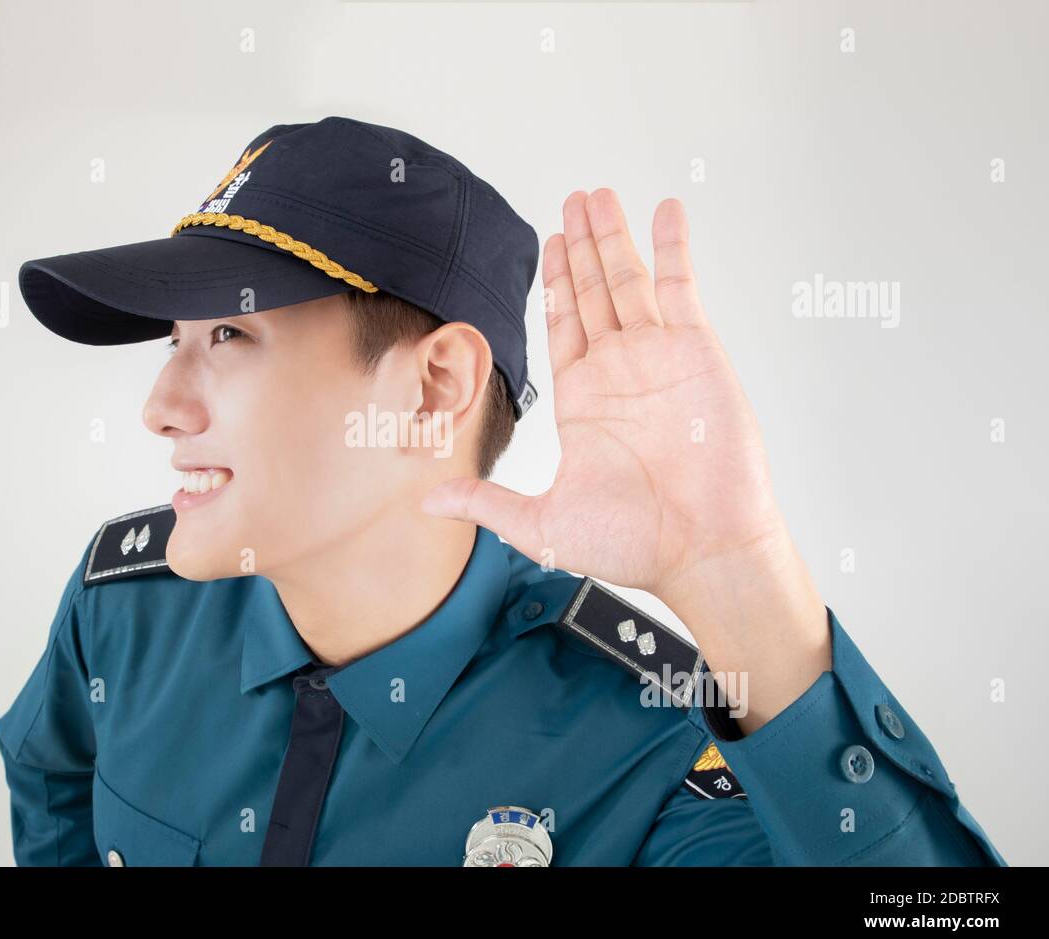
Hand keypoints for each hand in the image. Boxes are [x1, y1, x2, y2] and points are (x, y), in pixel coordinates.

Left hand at [423, 189, 830, 730]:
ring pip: (629, 280)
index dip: (555, 282)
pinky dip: (673, 247)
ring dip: (613, 236)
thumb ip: (486, 502)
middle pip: (592, 291)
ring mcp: (658, 357)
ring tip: (598, 195)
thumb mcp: (541, 524)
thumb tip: (428, 502)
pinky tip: (664, 210)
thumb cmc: (633, 545)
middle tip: (571, 200)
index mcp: (583, 401)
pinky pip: (682, 287)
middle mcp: (618, 371)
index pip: (562, 324)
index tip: (548, 243)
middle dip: (580, 245)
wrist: (703, 550)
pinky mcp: (697, 352)